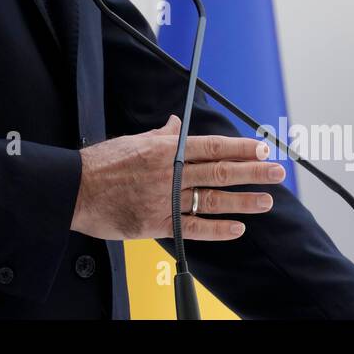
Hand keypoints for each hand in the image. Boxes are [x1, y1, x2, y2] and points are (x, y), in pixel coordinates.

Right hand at [69, 114, 284, 240]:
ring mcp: (165, 199)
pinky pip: (194, 227)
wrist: (75, 190)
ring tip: (266, 200)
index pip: (212, 145)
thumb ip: (160, 135)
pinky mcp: (157, 223)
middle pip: (220, 171)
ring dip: (243, 200)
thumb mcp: (133, 141)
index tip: (262, 148)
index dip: (240, 147)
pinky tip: (237, 228)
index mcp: (165, 149)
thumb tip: (175, 124)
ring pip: (213, 198)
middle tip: (277, 172)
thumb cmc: (101, 164)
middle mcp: (170, 172)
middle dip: (253, 170)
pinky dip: (217, 228)